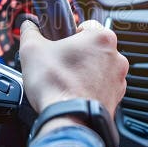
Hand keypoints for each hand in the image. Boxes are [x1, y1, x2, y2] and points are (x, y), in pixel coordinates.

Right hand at [19, 20, 127, 134]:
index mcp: (101, 38)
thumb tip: (28, 26)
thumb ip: (30, 32)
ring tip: (66, 82)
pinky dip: (90, 90)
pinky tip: (74, 94)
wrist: (68, 120)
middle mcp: (116, 57)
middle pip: (94, 48)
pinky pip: (102, 88)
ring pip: (100, 69)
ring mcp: (119, 79)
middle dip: (78, 55)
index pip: (87, 25)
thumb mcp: (32, 50)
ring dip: (86, 72)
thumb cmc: (56, 85)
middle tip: (60, 64)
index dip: (70, 34)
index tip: (60, 44)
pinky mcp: (116, 99)